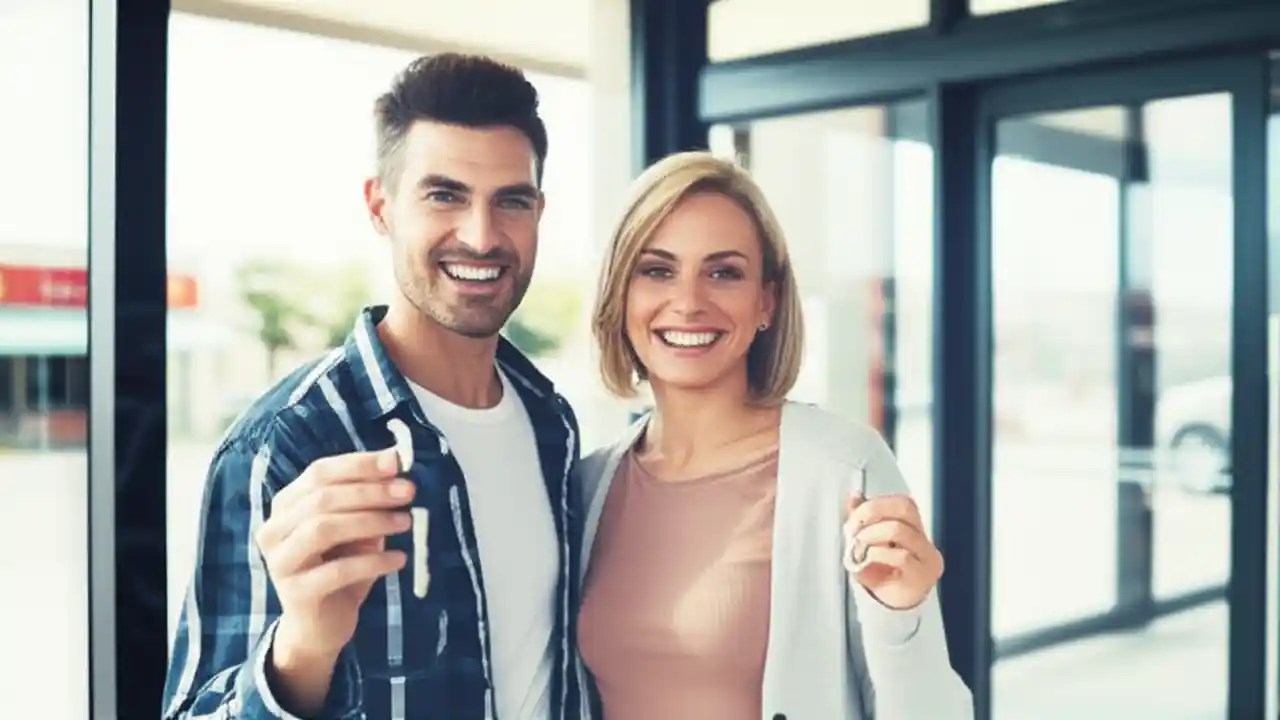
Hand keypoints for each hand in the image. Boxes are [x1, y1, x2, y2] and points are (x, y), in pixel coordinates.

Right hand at [256, 448, 414, 660]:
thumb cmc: (340, 567)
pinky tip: (399, 559)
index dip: (358, 464)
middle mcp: (274, 530)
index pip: (319, 472)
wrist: (320, 627)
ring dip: (371, 521)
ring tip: (405, 522)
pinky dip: (373, 561)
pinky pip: (338, 571)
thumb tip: (395, 464)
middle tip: (408, 492)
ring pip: (324, 529)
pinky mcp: (296, 593)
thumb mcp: (356, 529)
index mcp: (286, 505)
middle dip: (370, 491)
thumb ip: (367, 500)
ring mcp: (280, 562)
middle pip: (322, 498)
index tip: (396, 461)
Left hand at [842, 493, 942, 609]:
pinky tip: (869, 558)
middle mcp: (924, 539)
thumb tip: (854, 496)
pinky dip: (879, 553)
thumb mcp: (868, 544)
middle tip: (855, 527)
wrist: (891, 609)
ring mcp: (927, 557)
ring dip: (872, 534)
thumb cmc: (881, 575)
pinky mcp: (922, 575)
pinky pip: (901, 556)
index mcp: (914, 528)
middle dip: (873, 512)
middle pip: (905, 509)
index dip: (876, 504)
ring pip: (900, 530)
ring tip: (860, 545)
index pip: (902, 502)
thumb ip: (863, 520)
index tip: (854, 515)